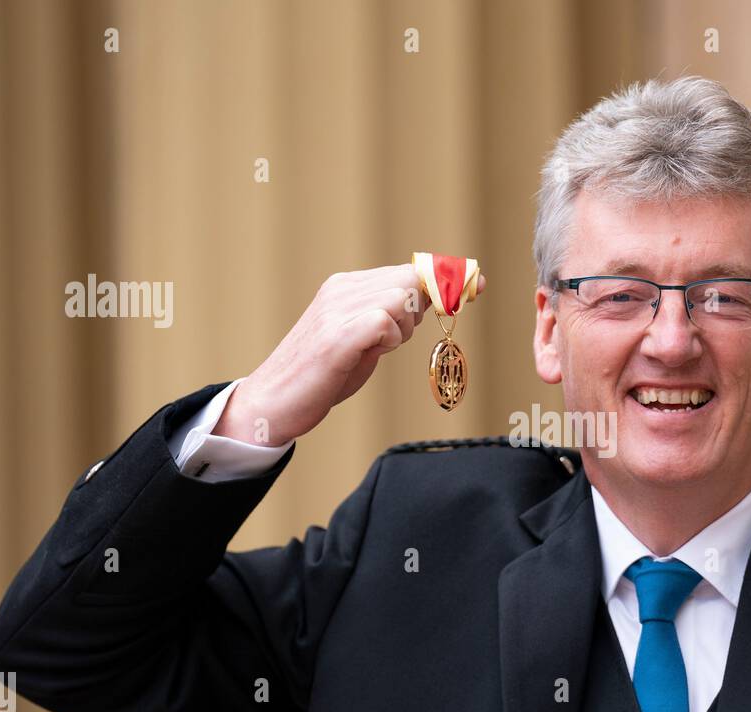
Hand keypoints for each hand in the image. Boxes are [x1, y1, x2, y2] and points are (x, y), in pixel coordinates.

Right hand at [215, 264, 485, 444]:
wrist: (270, 402)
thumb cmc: (320, 375)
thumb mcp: (363, 340)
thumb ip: (391, 319)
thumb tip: (430, 303)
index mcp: (347, 287)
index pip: (409, 270)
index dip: (446, 279)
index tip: (479, 283)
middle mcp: (341, 290)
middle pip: (410, 280)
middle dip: (426, 307)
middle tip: (400, 339)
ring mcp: (336, 311)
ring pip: (400, 297)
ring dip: (404, 327)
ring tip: (378, 348)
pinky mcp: (335, 337)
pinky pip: (383, 321)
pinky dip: (389, 338)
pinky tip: (373, 351)